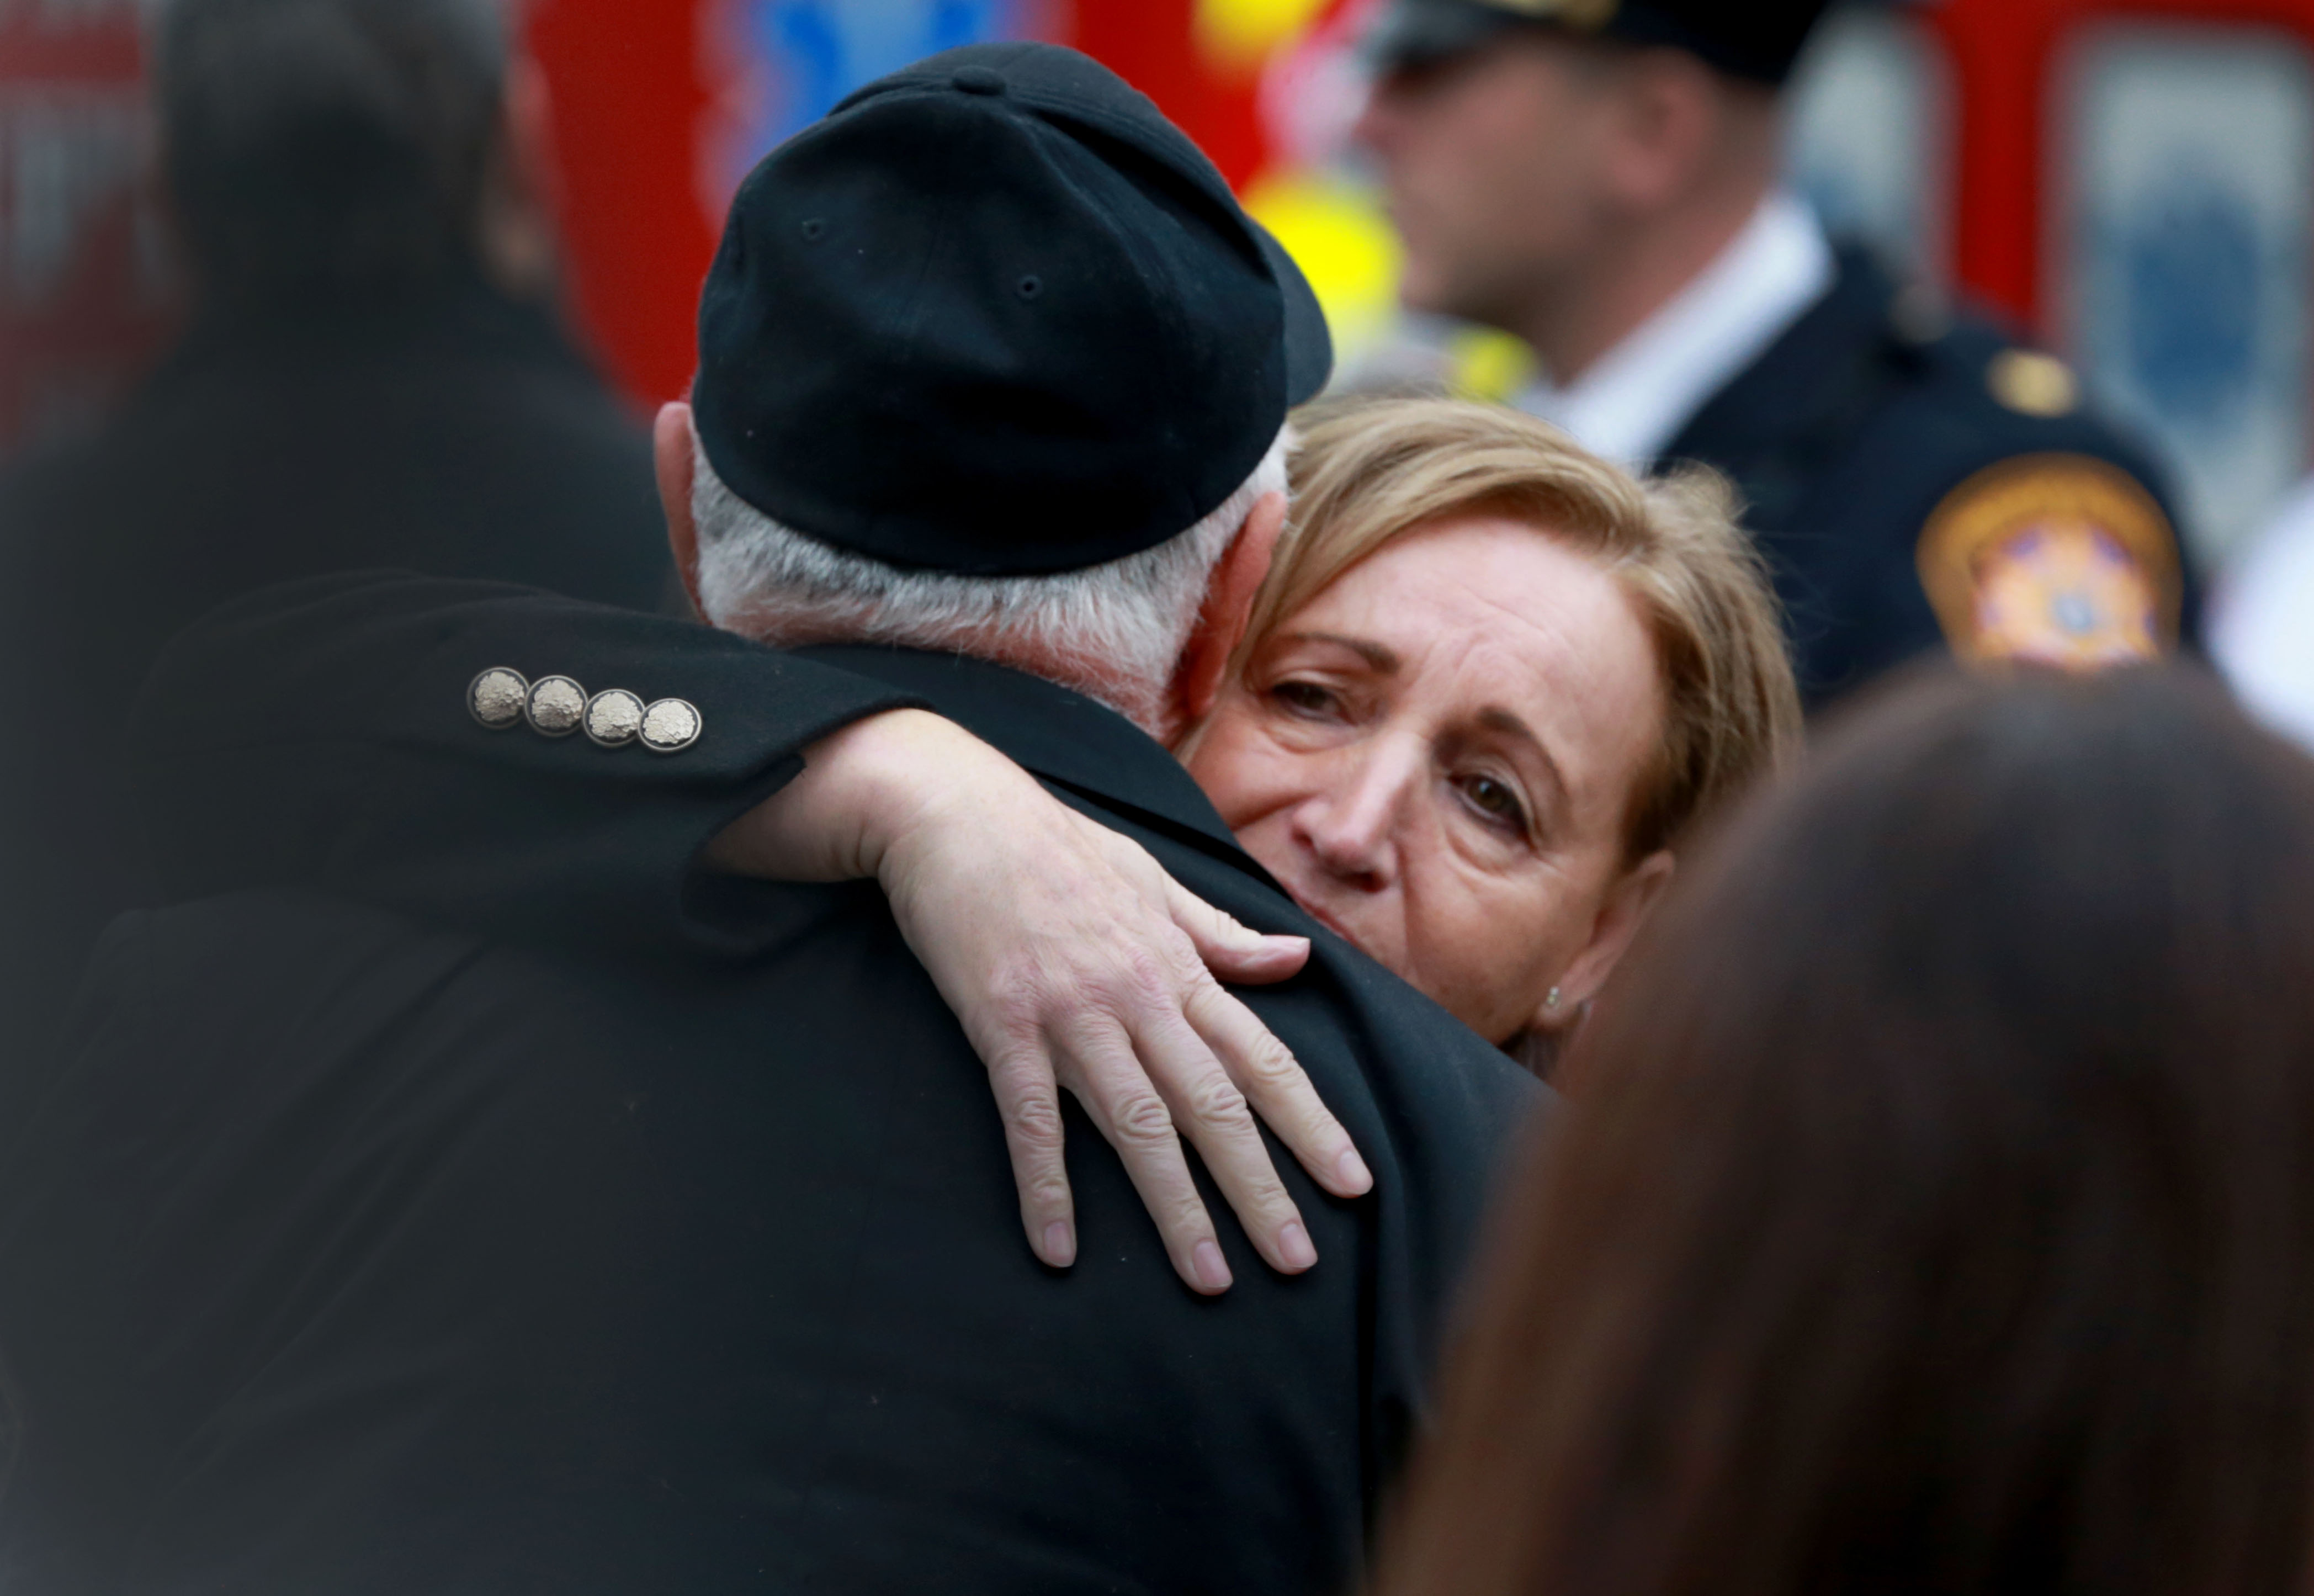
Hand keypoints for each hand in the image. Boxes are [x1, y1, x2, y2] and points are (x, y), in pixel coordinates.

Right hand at [707, 709, 1374, 1292]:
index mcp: (1177, 965)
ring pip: (1136, 1123)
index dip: (1311, 1123)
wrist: (957, 810)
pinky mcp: (1003, 1023)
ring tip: (1209, 1278)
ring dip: (1175, 1206)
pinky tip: (1059, 1248)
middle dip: (1260, 1187)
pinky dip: (1046, 1184)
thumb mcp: (1153, 881)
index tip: (1354, 1184)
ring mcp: (1070, 1012)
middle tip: (1298, 1262)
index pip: (1261, 1056)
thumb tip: (1296, 961)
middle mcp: (1137, 994)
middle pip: (1213, 1105)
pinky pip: (1030, 1118)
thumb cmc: (1056, 847)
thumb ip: (1221, 935)